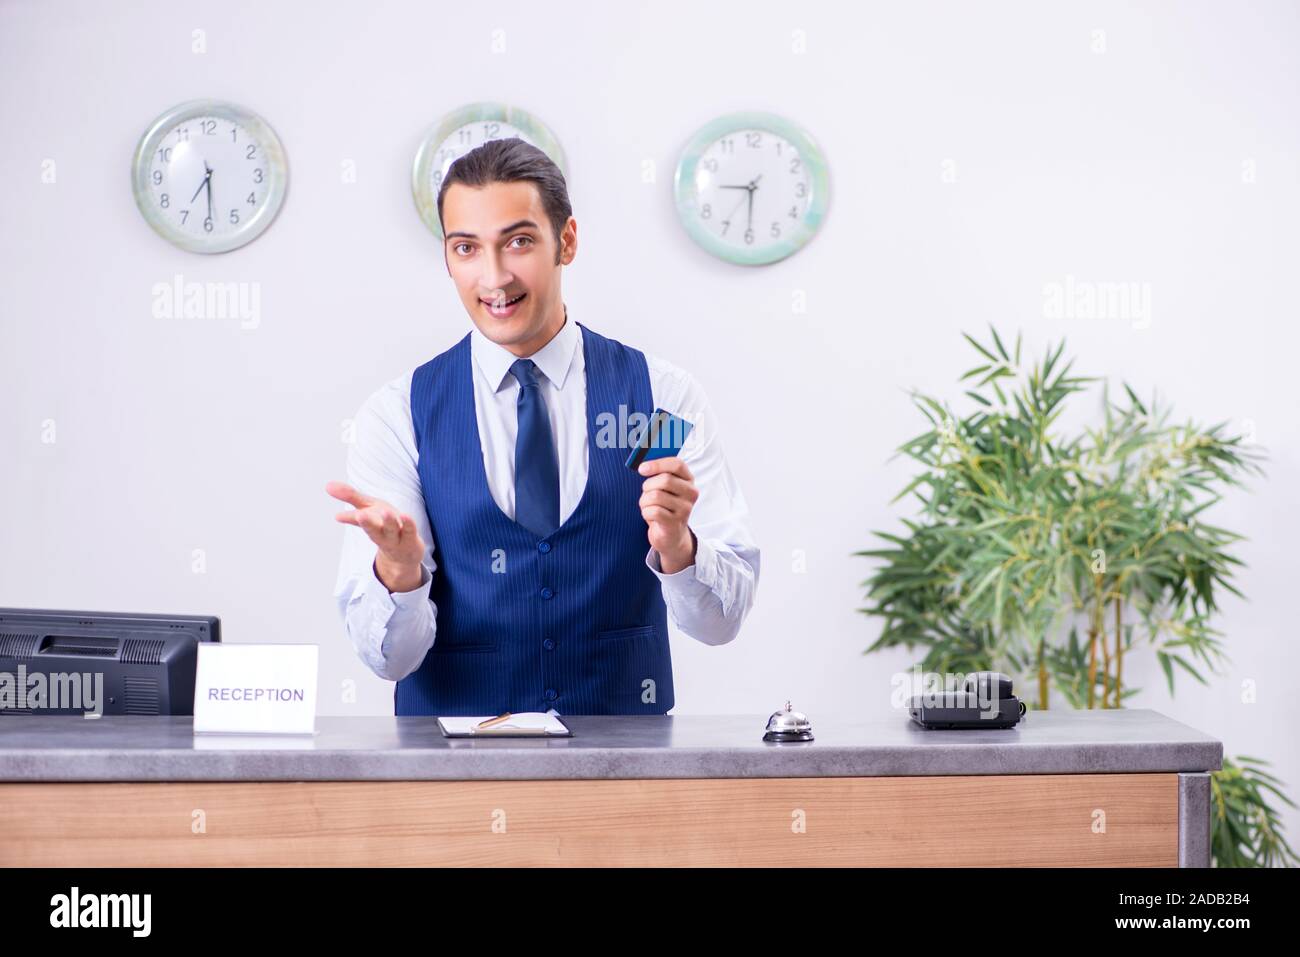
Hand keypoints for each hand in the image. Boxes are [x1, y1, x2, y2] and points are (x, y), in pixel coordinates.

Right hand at [326, 481, 425, 591]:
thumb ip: (351, 497)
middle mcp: (382, 533)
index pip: (359, 522)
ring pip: (391, 530)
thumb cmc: (385, 525)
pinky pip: (410, 530)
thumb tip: (328, 485)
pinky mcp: (412, 538)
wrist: (405, 553)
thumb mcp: (369, 509)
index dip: (350, 518)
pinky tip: (406, 515)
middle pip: (374, 530)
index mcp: (371, 526)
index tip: (338, 516)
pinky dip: (408, 524)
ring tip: (385, 512)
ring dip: (388, 522)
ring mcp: (397, 537)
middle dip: (367, 523)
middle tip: (360, 515)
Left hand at [636, 456, 697, 573]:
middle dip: (648, 486)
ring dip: (645, 501)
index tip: (641, 468)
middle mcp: (691, 493)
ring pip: (655, 496)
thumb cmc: (665, 507)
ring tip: (649, 506)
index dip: (658, 464)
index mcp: (689, 480)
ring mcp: (685, 509)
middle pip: (665, 480)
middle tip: (646, 493)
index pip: (677, 465)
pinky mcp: (675, 523)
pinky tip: (650, 516)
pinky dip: (645, 513)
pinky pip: (653, 511)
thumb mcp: (665, 489)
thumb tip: (643, 465)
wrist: (671, 536)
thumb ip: (659, 474)